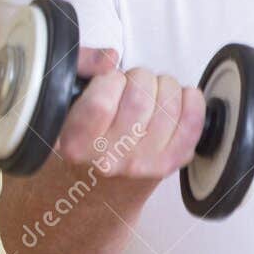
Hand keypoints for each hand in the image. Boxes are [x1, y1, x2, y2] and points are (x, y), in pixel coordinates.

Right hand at [56, 47, 207, 182]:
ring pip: (168, 102)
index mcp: (77, 146)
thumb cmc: (78, 146)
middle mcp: (111, 159)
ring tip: (150, 93)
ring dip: (163, 86)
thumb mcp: (60, 109)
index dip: (109, 79)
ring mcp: (144, 164)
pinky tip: (179, 98)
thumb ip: (78, 70)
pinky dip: (191, 101)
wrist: (92, 196)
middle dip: (138, 78)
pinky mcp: (169, 164)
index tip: (107, 81)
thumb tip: (109, 57)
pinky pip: (192, 124)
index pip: (102, 101)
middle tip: (130, 85)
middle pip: (140, 96)